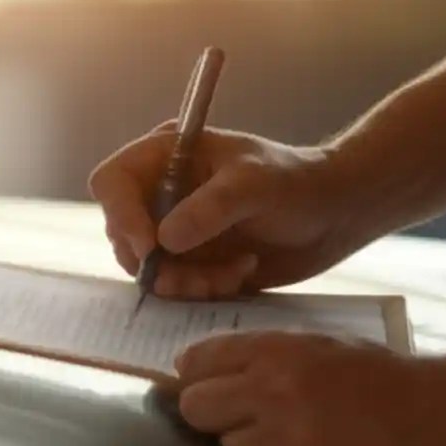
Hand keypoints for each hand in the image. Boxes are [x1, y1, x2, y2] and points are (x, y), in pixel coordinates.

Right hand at [88, 124, 368, 297]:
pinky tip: (240, 273)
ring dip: (185, 281)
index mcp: (166, 156)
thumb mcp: (255, 185)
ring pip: (146, 269)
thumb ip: (210, 209)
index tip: (150, 247)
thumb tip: (163, 242)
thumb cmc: (297, 183)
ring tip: (233, 271)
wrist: (333, 215)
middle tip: (201, 273)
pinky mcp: (189, 262)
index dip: (120, 215)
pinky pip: (173, 288)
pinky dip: (203, 289)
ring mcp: (172, 229)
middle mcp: (160, 192)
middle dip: (159, 261)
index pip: (112, 182)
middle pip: (122, 234)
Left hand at [175, 332, 445, 445]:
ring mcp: (286, 444)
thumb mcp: (326, 346)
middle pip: (196, 409)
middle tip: (240, 416)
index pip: (198, 362)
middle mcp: (272, 395)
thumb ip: (269, 356)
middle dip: (211, 413)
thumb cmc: (391, 379)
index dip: (197, 374)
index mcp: (277, 352)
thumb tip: (211, 369)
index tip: (204, 382)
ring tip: (301, 437)